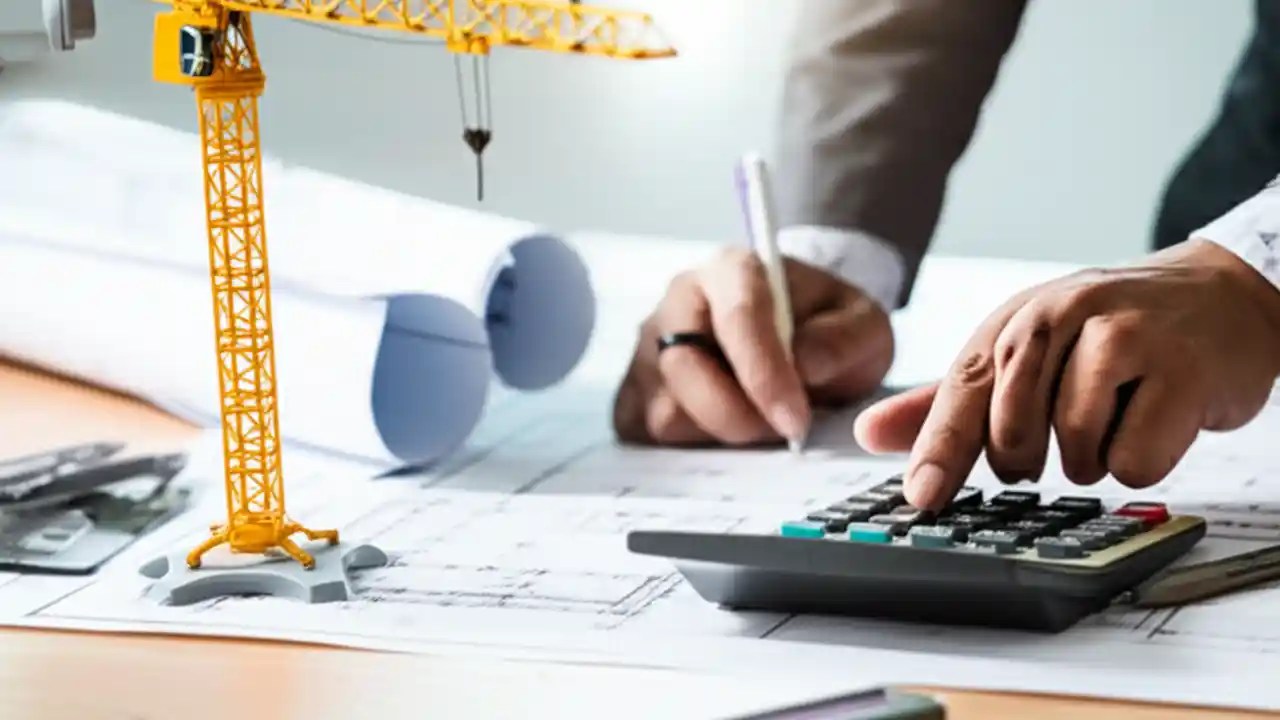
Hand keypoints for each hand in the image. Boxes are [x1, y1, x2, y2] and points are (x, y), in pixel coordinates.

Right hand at [613, 248, 893, 445]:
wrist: (800, 336)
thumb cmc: (826, 327)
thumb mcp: (862, 324)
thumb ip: (844, 338)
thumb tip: (806, 365)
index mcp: (732, 271)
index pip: (737, 317)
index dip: (764, 375)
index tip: (795, 421)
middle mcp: (677, 304)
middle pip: (684, 368)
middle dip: (738, 416)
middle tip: (781, 433)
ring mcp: (647, 351)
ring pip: (663, 411)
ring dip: (716, 437)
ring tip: (758, 430)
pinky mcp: (634, 395)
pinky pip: (645, 435)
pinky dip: (688, 450)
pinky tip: (725, 440)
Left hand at [854, 239, 1279, 509]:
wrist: (1221, 296)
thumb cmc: (1112, 331)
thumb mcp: (1025, 350)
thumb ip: (949, 398)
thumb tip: (870, 433)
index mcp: (1016, 319)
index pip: (962, 390)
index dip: (938, 449)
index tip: (920, 498)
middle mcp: (1062, 318)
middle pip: (1012, 430)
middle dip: (1024, 459)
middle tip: (1050, 442)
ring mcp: (1124, 339)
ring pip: (1074, 449)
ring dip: (1089, 459)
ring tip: (1113, 418)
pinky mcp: (1181, 371)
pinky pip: (1135, 460)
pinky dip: (1141, 459)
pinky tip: (1154, 421)